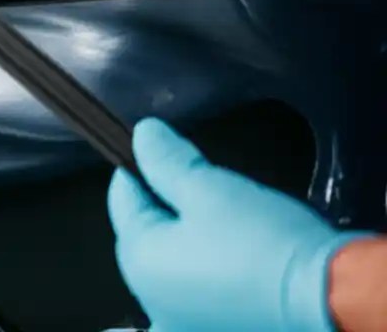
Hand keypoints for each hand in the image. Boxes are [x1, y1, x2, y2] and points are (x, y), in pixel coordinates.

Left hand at [109, 119, 364, 331]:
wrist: (327, 296)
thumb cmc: (266, 245)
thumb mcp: (208, 187)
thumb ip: (167, 160)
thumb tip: (143, 137)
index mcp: (138, 262)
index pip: (123, 200)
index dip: (139, 168)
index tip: (156, 150)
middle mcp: (151, 300)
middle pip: (146, 234)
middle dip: (166, 206)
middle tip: (202, 186)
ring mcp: (181, 321)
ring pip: (170, 264)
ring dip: (186, 240)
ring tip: (223, 221)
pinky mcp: (214, 329)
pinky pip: (194, 294)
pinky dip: (201, 275)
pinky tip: (223, 263)